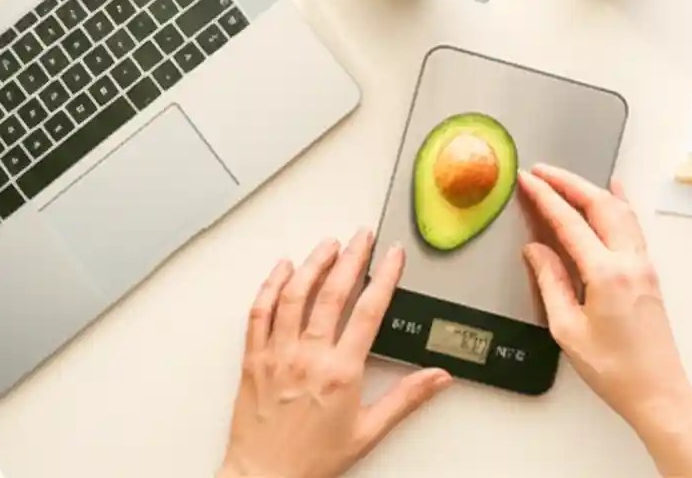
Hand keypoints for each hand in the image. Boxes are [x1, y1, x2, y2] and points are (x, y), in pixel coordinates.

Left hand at [220, 231, 452, 477]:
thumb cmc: (312, 460)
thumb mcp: (368, 432)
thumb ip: (405, 399)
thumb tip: (438, 378)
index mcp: (341, 373)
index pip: (368, 311)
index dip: (384, 277)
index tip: (393, 256)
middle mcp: (308, 356)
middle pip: (332, 293)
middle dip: (350, 257)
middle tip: (362, 236)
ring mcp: (277, 354)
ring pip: (294, 294)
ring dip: (313, 263)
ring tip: (328, 244)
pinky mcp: (253, 358)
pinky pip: (259, 312)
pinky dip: (270, 285)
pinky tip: (282, 269)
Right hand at [519, 165, 691, 476]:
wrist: (657, 391)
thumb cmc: (613, 369)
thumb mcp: (568, 329)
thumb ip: (551, 282)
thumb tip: (536, 251)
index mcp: (606, 274)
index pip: (570, 222)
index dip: (545, 197)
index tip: (527, 181)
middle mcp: (629, 262)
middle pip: (598, 205)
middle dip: (567, 182)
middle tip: (541, 172)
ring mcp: (643, 264)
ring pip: (618, 210)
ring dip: (590, 189)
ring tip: (566, 179)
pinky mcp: (648, 272)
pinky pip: (633, 225)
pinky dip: (620, 203)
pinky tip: (615, 190)